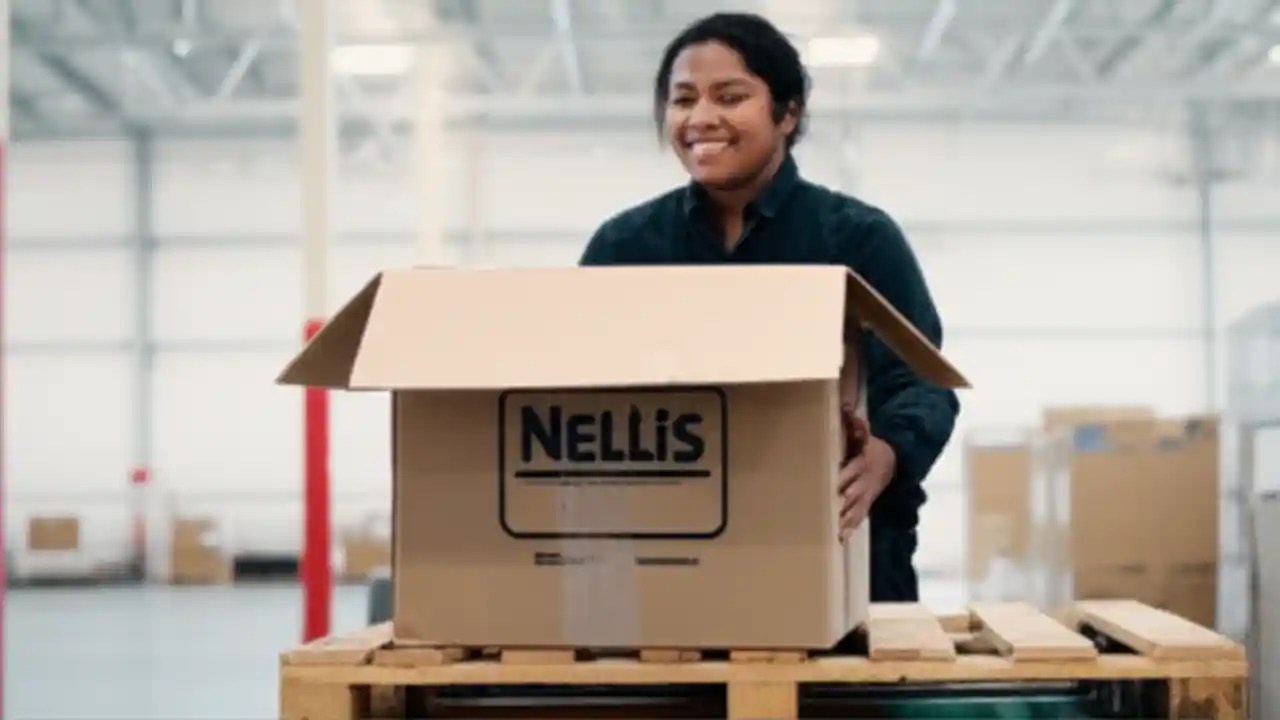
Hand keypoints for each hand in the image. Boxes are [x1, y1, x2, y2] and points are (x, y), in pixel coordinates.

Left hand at [837, 408, 895, 541]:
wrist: (892, 462)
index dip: (844, 476)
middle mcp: (865, 481)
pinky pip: (859, 517)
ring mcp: (866, 495)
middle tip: (830, 511)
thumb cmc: (870, 447)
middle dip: (843, 502)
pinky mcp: (866, 504)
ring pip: (856, 508)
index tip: (834, 483)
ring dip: (845, 519)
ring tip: (835, 531)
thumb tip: (846, 408)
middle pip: (853, 493)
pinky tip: (841, 539)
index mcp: (863, 463)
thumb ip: (856, 425)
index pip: (852, 470)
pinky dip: (850, 528)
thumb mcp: (864, 435)